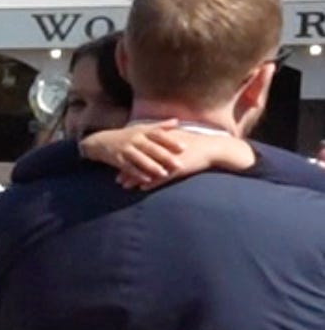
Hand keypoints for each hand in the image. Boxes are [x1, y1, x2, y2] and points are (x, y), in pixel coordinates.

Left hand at [83, 122, 251, 189]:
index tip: (118, 165)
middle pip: (139, 162)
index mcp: (160, 142)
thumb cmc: (194, 144)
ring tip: (124, 186)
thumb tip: (153, 145)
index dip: (128, 159)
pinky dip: (151, 183)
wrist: (212, 148)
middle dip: (127, 170)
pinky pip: (161, 178)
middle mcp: (162, 151)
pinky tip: (142, 188)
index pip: (139, 151)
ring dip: (135, 179)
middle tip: (116, 178)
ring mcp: (168, 160)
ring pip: (147, 171)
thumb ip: (163, 143)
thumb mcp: (176, 140)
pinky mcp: (177, 169)